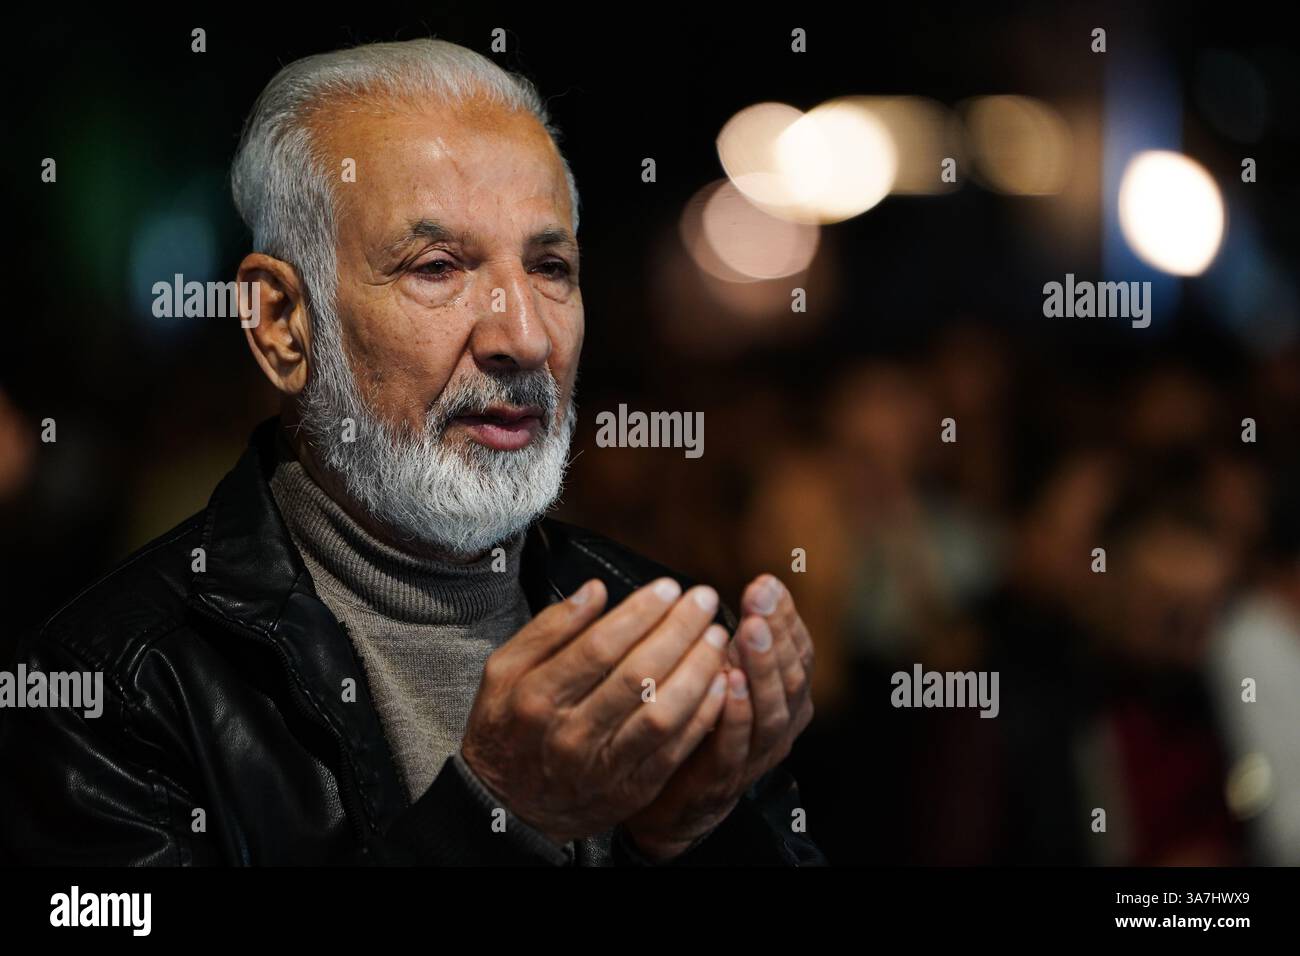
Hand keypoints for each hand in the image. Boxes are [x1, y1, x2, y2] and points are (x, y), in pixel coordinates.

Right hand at [459, 576, 731, 845]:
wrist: (508, 807)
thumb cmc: (508, 727)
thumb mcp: (503, 671)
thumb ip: (547, 629)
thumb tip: (595, 590)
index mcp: (536, 698)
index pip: (598, 648)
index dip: (640, 614)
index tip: (668, 587)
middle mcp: (569, 735)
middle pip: (636, 676)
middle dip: (678, 632)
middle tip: (704, 600)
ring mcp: (601, 768)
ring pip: (661, 714)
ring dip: (697, 671)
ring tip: (716, 636)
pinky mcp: (629, 792)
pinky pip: (674, 751)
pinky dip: (702, 716)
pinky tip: (719, 683)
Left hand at [621, 574, 814, 859]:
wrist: (673, 800)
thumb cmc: (698, 723)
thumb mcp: (723, 674)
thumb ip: (733, 642)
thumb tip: (736, 586)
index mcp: (786, 695)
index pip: (798, 650)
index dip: (785, 616)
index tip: (766, 581)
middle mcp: (781, 724)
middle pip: (792, 675)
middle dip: (776, 632)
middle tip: (758, 596)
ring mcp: (756, 755)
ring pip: (771, 711)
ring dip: (761, 667)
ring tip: (749, 631)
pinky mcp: (724, 778)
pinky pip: (736, 746)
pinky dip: (735, 714)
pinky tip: (727, 682)